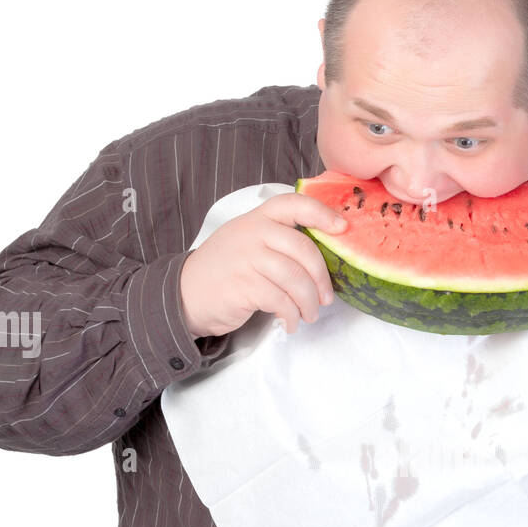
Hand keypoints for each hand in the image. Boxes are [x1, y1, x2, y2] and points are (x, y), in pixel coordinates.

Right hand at [180, 194, 346, 337]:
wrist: (184, 294)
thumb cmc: (224, 270)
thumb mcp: (246, 242)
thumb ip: (276, 240)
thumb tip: (321, 258)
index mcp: (258, 218)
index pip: (295, 204)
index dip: (322, 213)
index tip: (342, 228)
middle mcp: (253, 233)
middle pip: (303, 249)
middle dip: (322, 277)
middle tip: (327, 297)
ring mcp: (247, 258)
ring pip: (295, 278)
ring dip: (309, 302)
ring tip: (309, 314)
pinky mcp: (243, 286)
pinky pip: (281, 301)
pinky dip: (291, 316)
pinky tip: (289, 322)